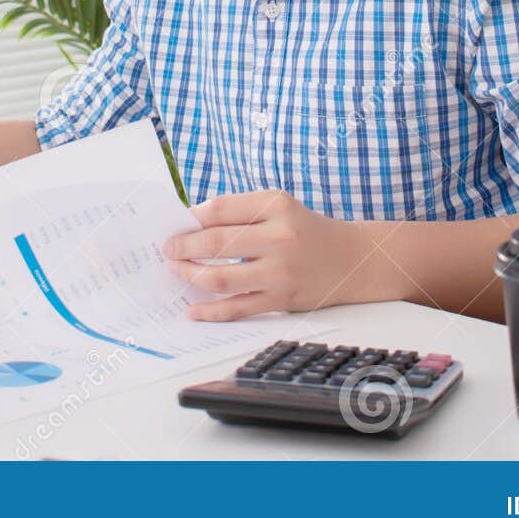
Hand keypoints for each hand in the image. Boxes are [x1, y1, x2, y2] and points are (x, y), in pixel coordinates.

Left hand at [162, 190, 379, 321]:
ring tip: (176, 271)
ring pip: (221, 278)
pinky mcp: (281, 299)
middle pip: (216, 243)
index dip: (190, 219)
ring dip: (190, 276)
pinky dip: (211, 311)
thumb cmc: (304, 230)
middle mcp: (279, 237)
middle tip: (167, 250)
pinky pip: (237, 308)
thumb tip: (190, 226)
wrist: (351, 259)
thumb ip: (239, 212)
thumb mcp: (279, 207)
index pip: (219, 209)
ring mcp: (280, 272)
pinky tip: (193, 310)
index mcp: (276, 205)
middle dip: (183, 248)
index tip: (174, 225)